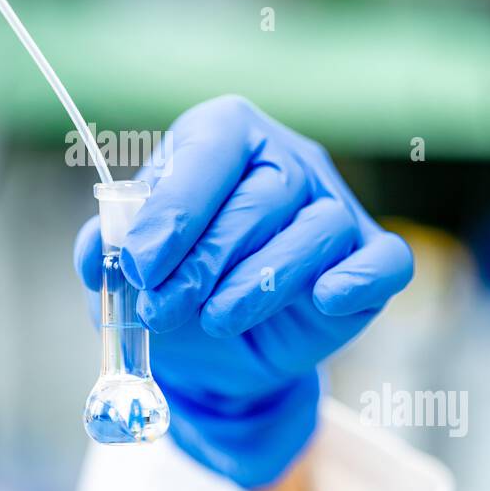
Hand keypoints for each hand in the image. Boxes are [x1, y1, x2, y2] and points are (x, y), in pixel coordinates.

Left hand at [73, 96, 412, 488]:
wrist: (210, 354)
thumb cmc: (168, 287)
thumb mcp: (121, 272)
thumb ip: (104, 251)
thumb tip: (105, 242)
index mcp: (224, 136)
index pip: (212, 146)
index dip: (177, 206)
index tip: (140, 265)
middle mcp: (286, 159)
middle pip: (262, 195)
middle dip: (205, 258)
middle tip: (163, 308)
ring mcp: (334, 205)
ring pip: (317, 228)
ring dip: (262, 280)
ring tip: (216, 320)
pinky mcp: (369, 259)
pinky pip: (385, 260)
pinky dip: (359, 279)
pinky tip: (324, 300)